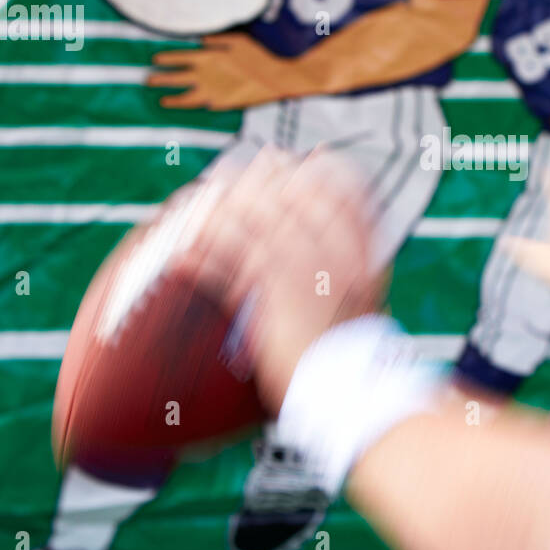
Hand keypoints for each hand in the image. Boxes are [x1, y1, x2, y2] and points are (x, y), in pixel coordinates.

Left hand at [149, 33, 311, 110]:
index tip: (155, 60)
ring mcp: (211, 92)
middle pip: (173, 78)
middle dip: (159, 78)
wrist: (276, 77)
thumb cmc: (259, 54)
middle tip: (147, 80)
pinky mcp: (220, 105)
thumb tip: (201, 41)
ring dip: (170, 98)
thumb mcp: (237, 39)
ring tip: (162, 100)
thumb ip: (216, 40)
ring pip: (183, 97)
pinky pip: (202, 106)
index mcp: (206, 56)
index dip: (165, 59)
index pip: (178, 57)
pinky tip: (188, 106)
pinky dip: (192, 106)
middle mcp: (204, 75)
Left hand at [174, 149, 382, 412]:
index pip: (344, 195)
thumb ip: (351, 267)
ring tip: (195, 206)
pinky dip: (206, 260)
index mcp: (362, 253)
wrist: (354, 390)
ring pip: (259, 224)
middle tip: (225, 171)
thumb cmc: (352, 353)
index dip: (317, 171)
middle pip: (293, 199)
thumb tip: (337, 248)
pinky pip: (236, 265)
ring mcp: (311, 271)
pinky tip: (183, 258)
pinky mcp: (281, 294)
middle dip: (257, 181)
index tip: (293, 158)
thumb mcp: (365, 301)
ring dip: (222, 212)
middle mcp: (337, 254)